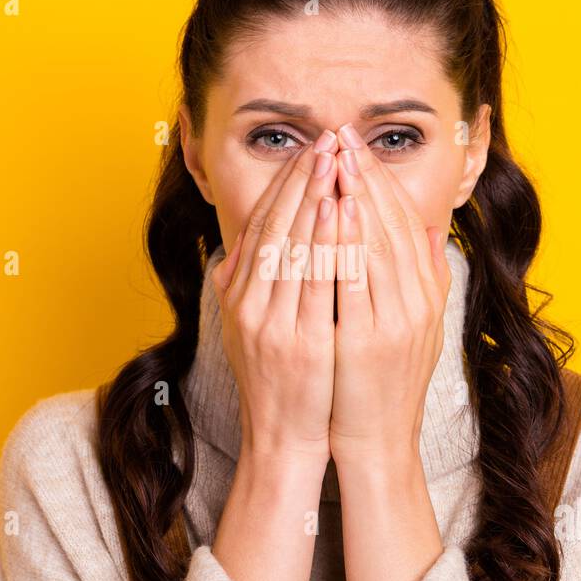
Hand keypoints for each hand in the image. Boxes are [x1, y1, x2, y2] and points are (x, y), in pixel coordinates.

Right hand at [211, 129, 340, 483]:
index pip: (262, 225)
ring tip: (335, 162)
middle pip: (276, 228)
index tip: (309, 150)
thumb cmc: (276, 380)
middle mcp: (248, 304)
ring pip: (294, 247)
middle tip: (326, 141)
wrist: (282, 438)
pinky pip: (316, 282)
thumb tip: (246, 242)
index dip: (285, 185)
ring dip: (316, 200)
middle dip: (302, 181)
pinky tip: (342, 212)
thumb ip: (245, 284)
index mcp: (238, 295)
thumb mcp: (248, 327)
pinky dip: (329, 243)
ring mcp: (271, 324)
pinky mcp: (299, 344)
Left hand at [328, 122, 451, 477]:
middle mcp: (417, 301)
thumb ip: (424, 277)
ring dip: (353, 196)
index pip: (403, 221)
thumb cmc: (386, 381)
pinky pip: (354, 280)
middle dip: (365, 175)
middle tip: (342, 134)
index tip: (357, 145)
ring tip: (335, 158)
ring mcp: (394, 320)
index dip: (380, 180)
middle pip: (390, 223)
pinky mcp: (367, 339)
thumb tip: (428, 229)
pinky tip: (331, 211)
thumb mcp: (418, 325)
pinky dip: (344, 241)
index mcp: (425, 292)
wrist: (378, 441)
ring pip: (374, 243)